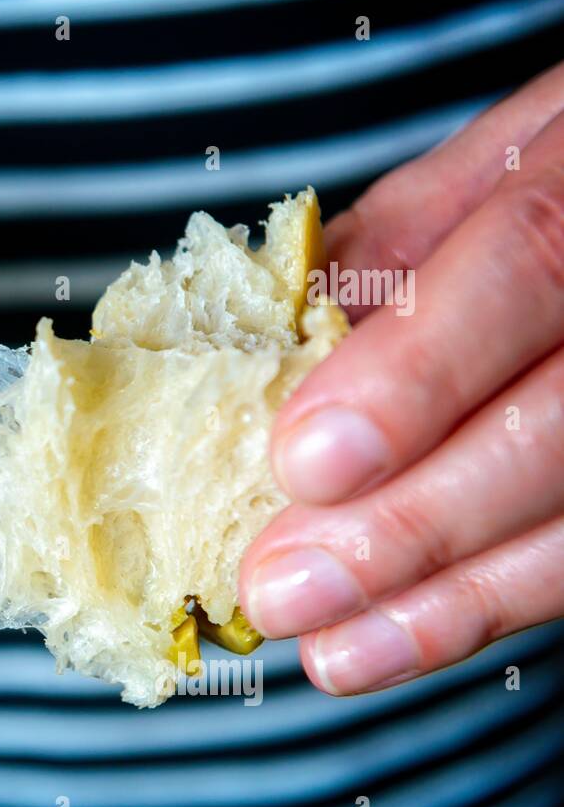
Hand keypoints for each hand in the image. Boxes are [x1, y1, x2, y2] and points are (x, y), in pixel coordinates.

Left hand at [240, 62, 563, 695]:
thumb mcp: (492, 159)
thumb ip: (396, 247)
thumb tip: (271, 351)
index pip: (522, 273)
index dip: (413, 375)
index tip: (303, 461)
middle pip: (556, 428)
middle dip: (408, 523)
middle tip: (286, 587)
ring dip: (447, 597)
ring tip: (331, 646)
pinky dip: (491, 603)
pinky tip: (404, 637)